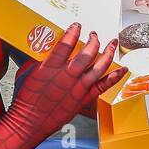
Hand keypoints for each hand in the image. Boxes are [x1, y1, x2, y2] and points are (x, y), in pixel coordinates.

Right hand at [8, 24, 124, 138]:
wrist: (28, 122)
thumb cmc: (25, 99)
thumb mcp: (26, 73)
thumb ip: (37, 61)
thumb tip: (44, 51)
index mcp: (50, 68)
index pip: (65, 44)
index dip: (73, 32)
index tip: (78, 25)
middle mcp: (66, 77)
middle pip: (86, 54)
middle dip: (93, 41)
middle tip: (95, 34)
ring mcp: (77, 89)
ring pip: (98, 68)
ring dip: (108, 53)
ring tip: (112, 43)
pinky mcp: (83, 99)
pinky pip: (103, 86)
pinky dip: (115, 77)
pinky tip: (123, 69)